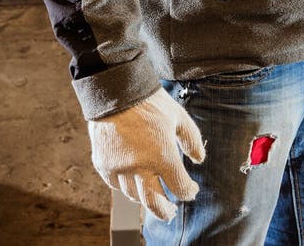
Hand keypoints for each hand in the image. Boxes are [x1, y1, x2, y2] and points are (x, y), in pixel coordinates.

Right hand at [88, 87, 204, 221]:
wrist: (117, 91)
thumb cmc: (150, 102)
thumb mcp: (179, 116)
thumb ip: (192, 140)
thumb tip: (199, 160)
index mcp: (163, 155)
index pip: (180, 186)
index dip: (189, 191)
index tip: (191, 189)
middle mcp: (140, 167)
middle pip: (154, 202)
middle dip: (165, 210)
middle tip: (170, 212)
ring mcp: (120, 168)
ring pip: (134, 196)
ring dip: (145, 198)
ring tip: (152, 195)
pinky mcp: (104, 164)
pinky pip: (115, 185)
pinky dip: (125, 187)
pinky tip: (132, 182)